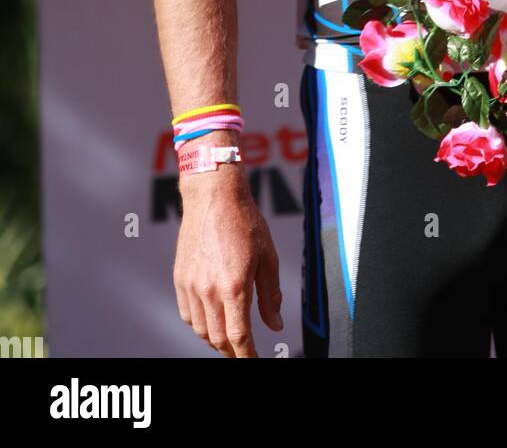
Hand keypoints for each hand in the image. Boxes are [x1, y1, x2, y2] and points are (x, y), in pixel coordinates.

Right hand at [173, 160, 282, 357]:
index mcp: (234, 286)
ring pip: (200, 330)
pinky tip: (211, 320)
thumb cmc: (245, 222)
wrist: (214, 195)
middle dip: (232, 352)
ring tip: (229, 339)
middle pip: (217, 339)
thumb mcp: (268, 257)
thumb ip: (271, 295)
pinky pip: (187, 314)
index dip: (248, 355)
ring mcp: (191, 285)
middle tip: (244, 353)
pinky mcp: (180, 278)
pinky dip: (199, 325)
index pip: (239, 337)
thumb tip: (275, 325)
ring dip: (215, 340)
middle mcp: (208, 290)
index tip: (255, 360)